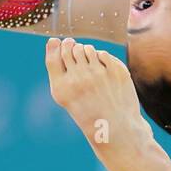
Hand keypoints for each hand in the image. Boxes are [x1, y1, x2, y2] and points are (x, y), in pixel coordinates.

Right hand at [44, 37, 170, 170]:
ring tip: (91, 73)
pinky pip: (103, 54)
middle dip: (72, 49)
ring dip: (87, 54)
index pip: (54, 56)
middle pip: (69, 48)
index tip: (60, 47)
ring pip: (86, 49)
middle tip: (80, 66)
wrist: (116, 129)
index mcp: (62, 89)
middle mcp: (78, 79)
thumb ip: (56, 67)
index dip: (57, 48)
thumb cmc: (88, 112)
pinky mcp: (116, 72)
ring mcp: (99, 74)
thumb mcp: (65, 95)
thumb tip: (54, 40)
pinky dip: (102, 61)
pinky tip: (103, 75)